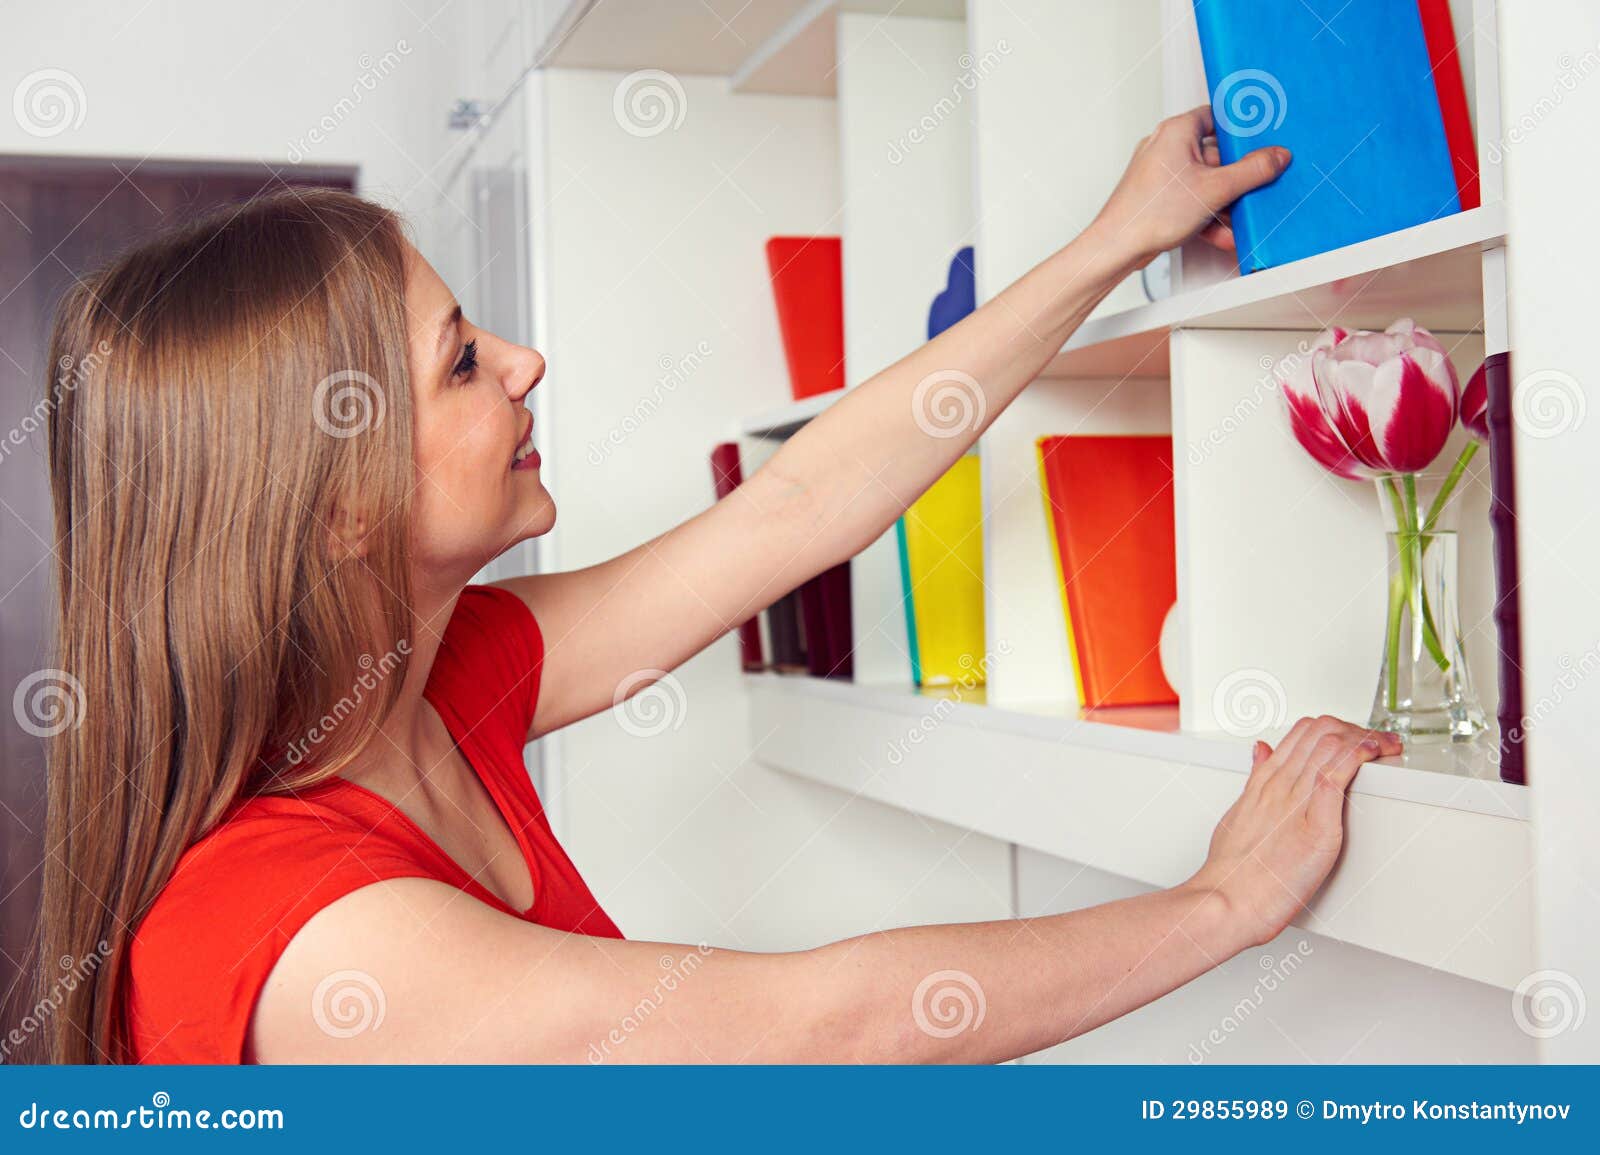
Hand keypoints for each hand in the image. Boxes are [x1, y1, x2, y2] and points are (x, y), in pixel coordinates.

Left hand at [1086, 105, 1290, 267]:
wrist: (1116, 247)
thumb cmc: (1149, 212)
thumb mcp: (1215, 189)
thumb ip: (1252, 171)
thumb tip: (1276, 157)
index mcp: (1178, 131)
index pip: (1218, 116)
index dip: (1242, 129)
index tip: (1263, 140)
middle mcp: (1167, 147)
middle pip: (1216, 155)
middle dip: (1238, 178)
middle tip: (1258, 187)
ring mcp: (1161, 174)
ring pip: (1204, 182)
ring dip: (1225, 204)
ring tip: (1241, 220)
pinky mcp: (1158, 198)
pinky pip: (1191, 200)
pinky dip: (1207, 216)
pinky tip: (1223, 235)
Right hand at [1188, 715, 1401, 948]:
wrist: (1229, 901)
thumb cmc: (1232, 871)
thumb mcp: (1238, 812)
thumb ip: (1255, 780)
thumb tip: (1260, 751)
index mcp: (1265, 782)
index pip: (1301, 733)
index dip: (1333, 728)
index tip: (1352, 738)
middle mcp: (1282, 785)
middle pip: (1321, 731)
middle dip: (1355, 729)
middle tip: (1375, 742)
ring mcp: (1298, 802)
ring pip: (1332, 744)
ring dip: (1366, 737)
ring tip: (1385, 745)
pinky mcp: (1319, 826)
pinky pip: (1339, 775)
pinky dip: (1361, 756)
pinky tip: (1376, 754)